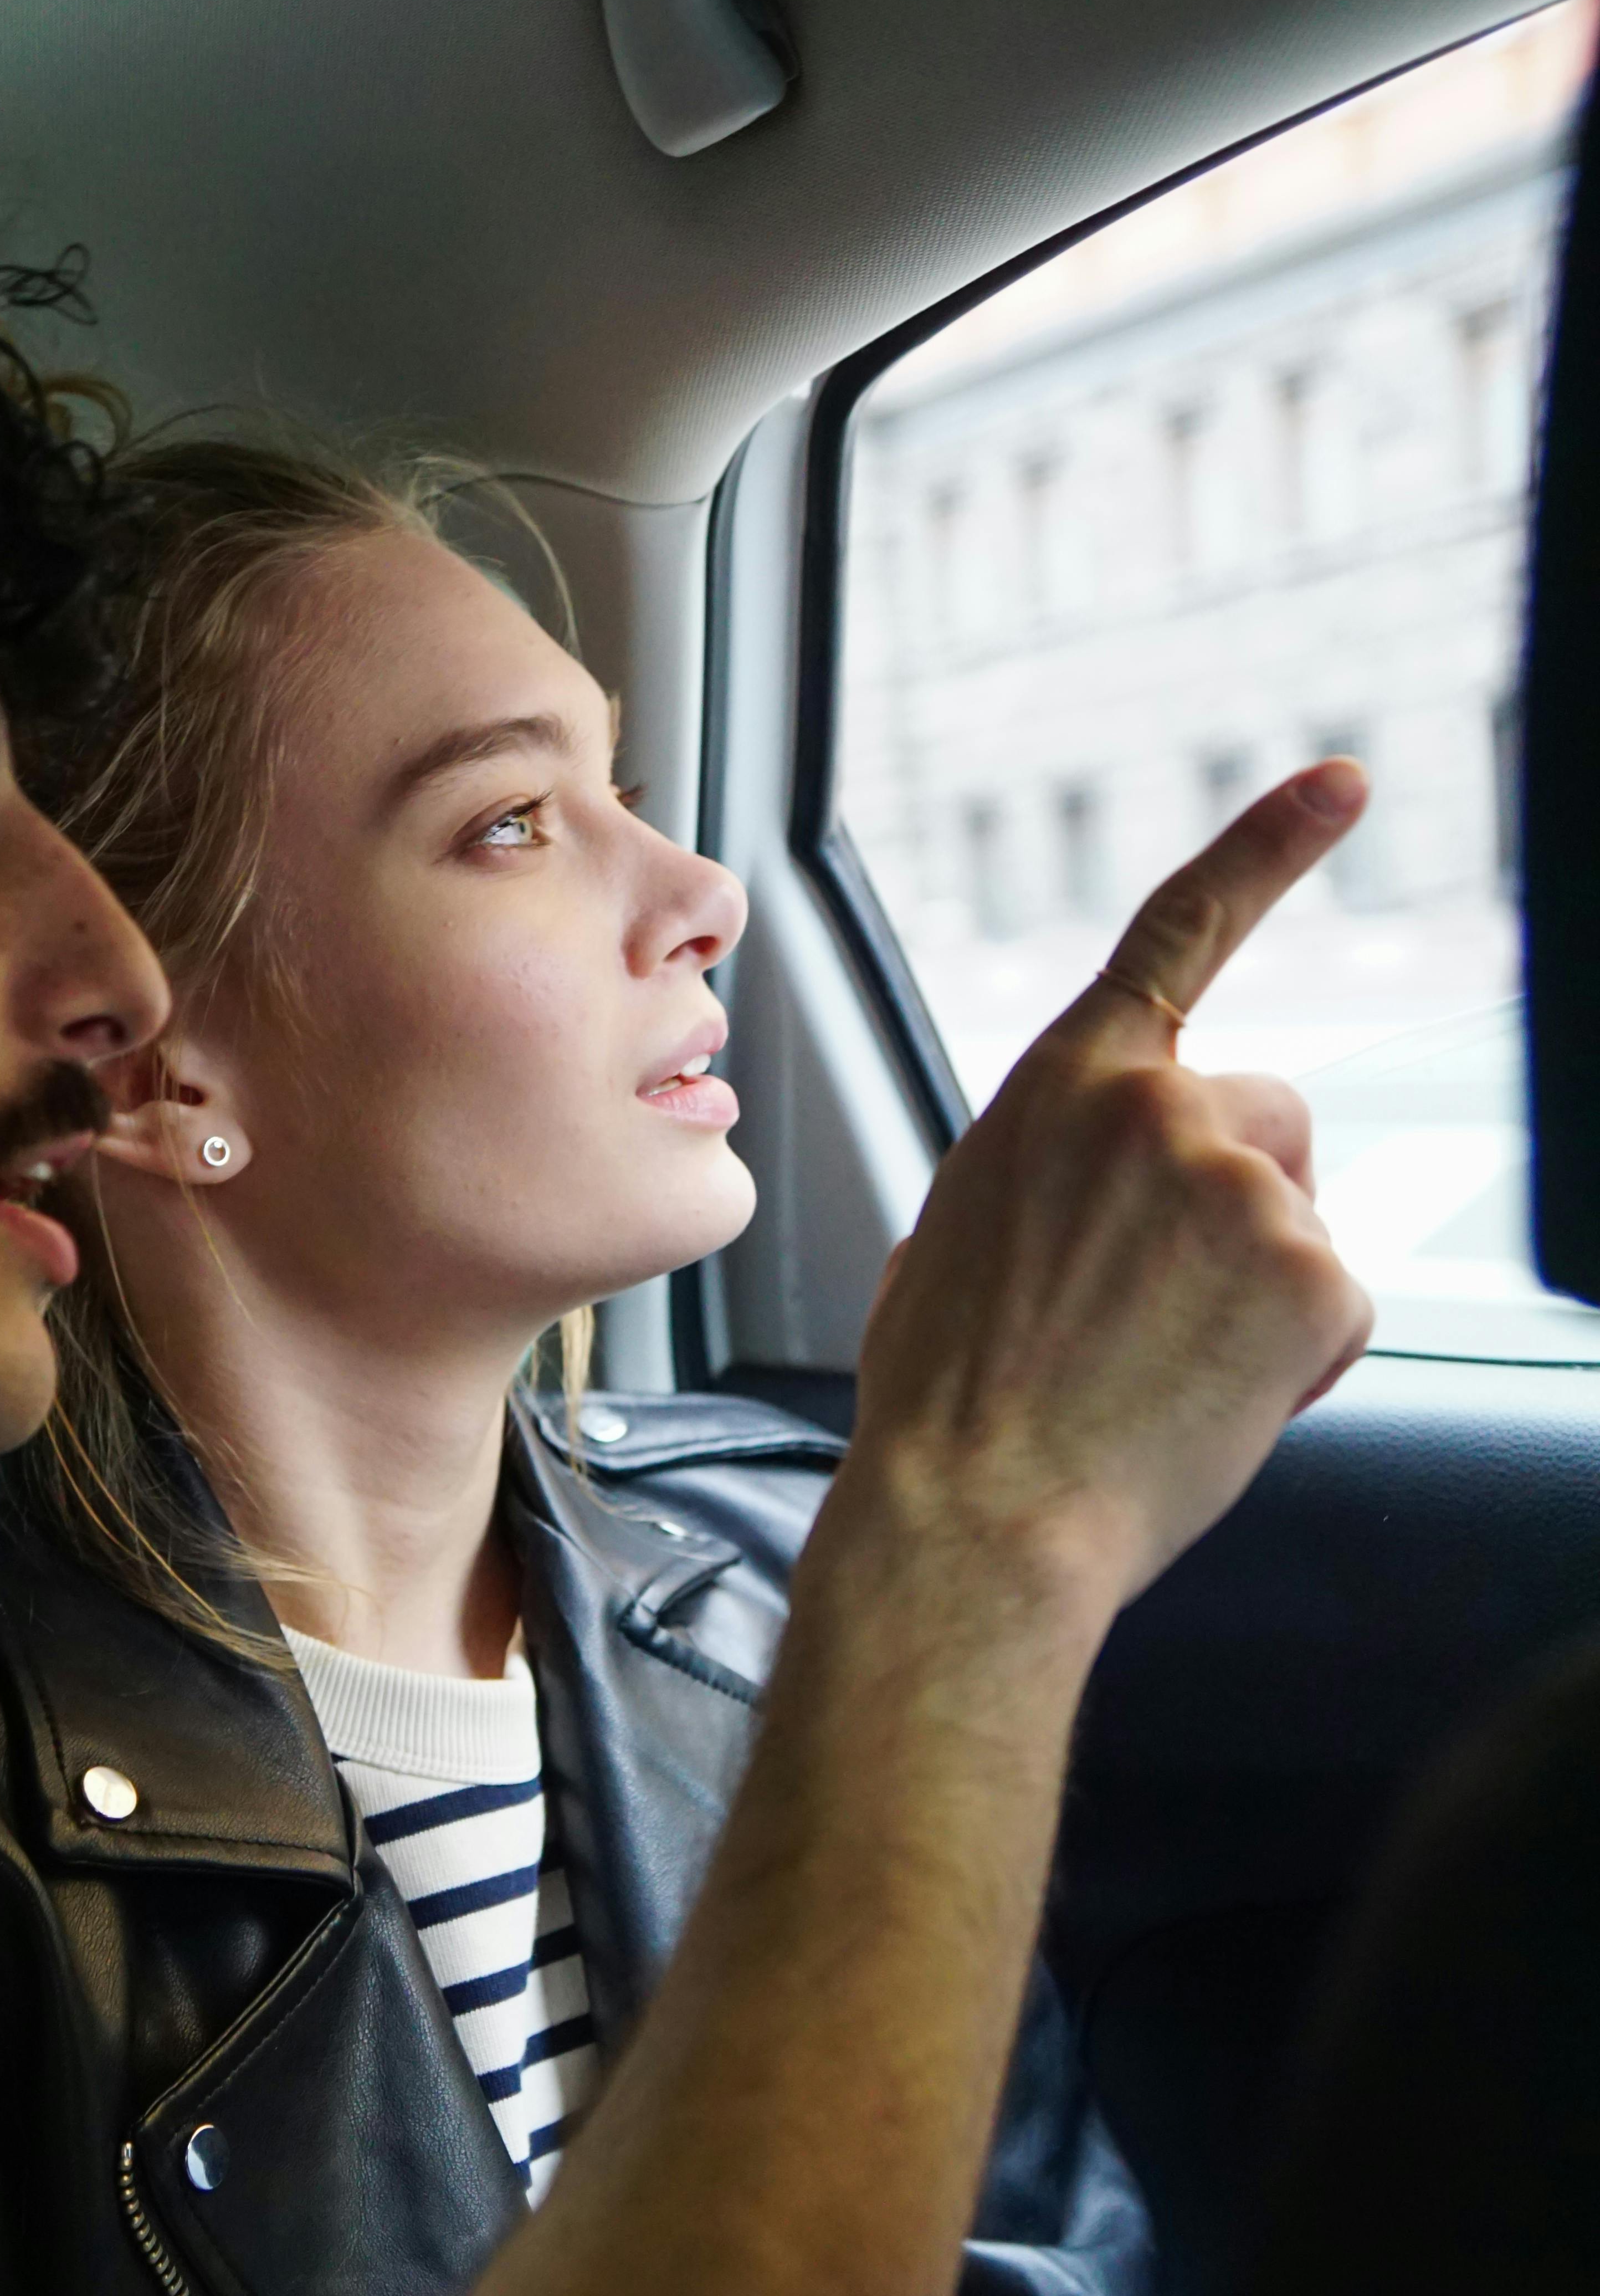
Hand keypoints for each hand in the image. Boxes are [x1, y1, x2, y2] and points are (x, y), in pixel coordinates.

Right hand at [846, 759, 1373, 1621]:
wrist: (972, 1513)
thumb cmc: (949, 1398)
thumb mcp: (959, 1231)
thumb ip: (1044, 1172)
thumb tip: (1085, 1204)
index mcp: (1064, 1086)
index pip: (1178, 929)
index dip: (1268, 846)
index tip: (1346, 782)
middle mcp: (1162, 1109)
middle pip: (1271, 1123)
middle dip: (1244, 1201)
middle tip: (1158, 1310)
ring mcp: (1247, 1187)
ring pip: (1299, 1224)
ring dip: (1257, 1292)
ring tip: (1160, 1370)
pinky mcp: (1316, 1277)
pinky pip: (1335, 1312)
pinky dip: (1293, 1366)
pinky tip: (1205, 1402)